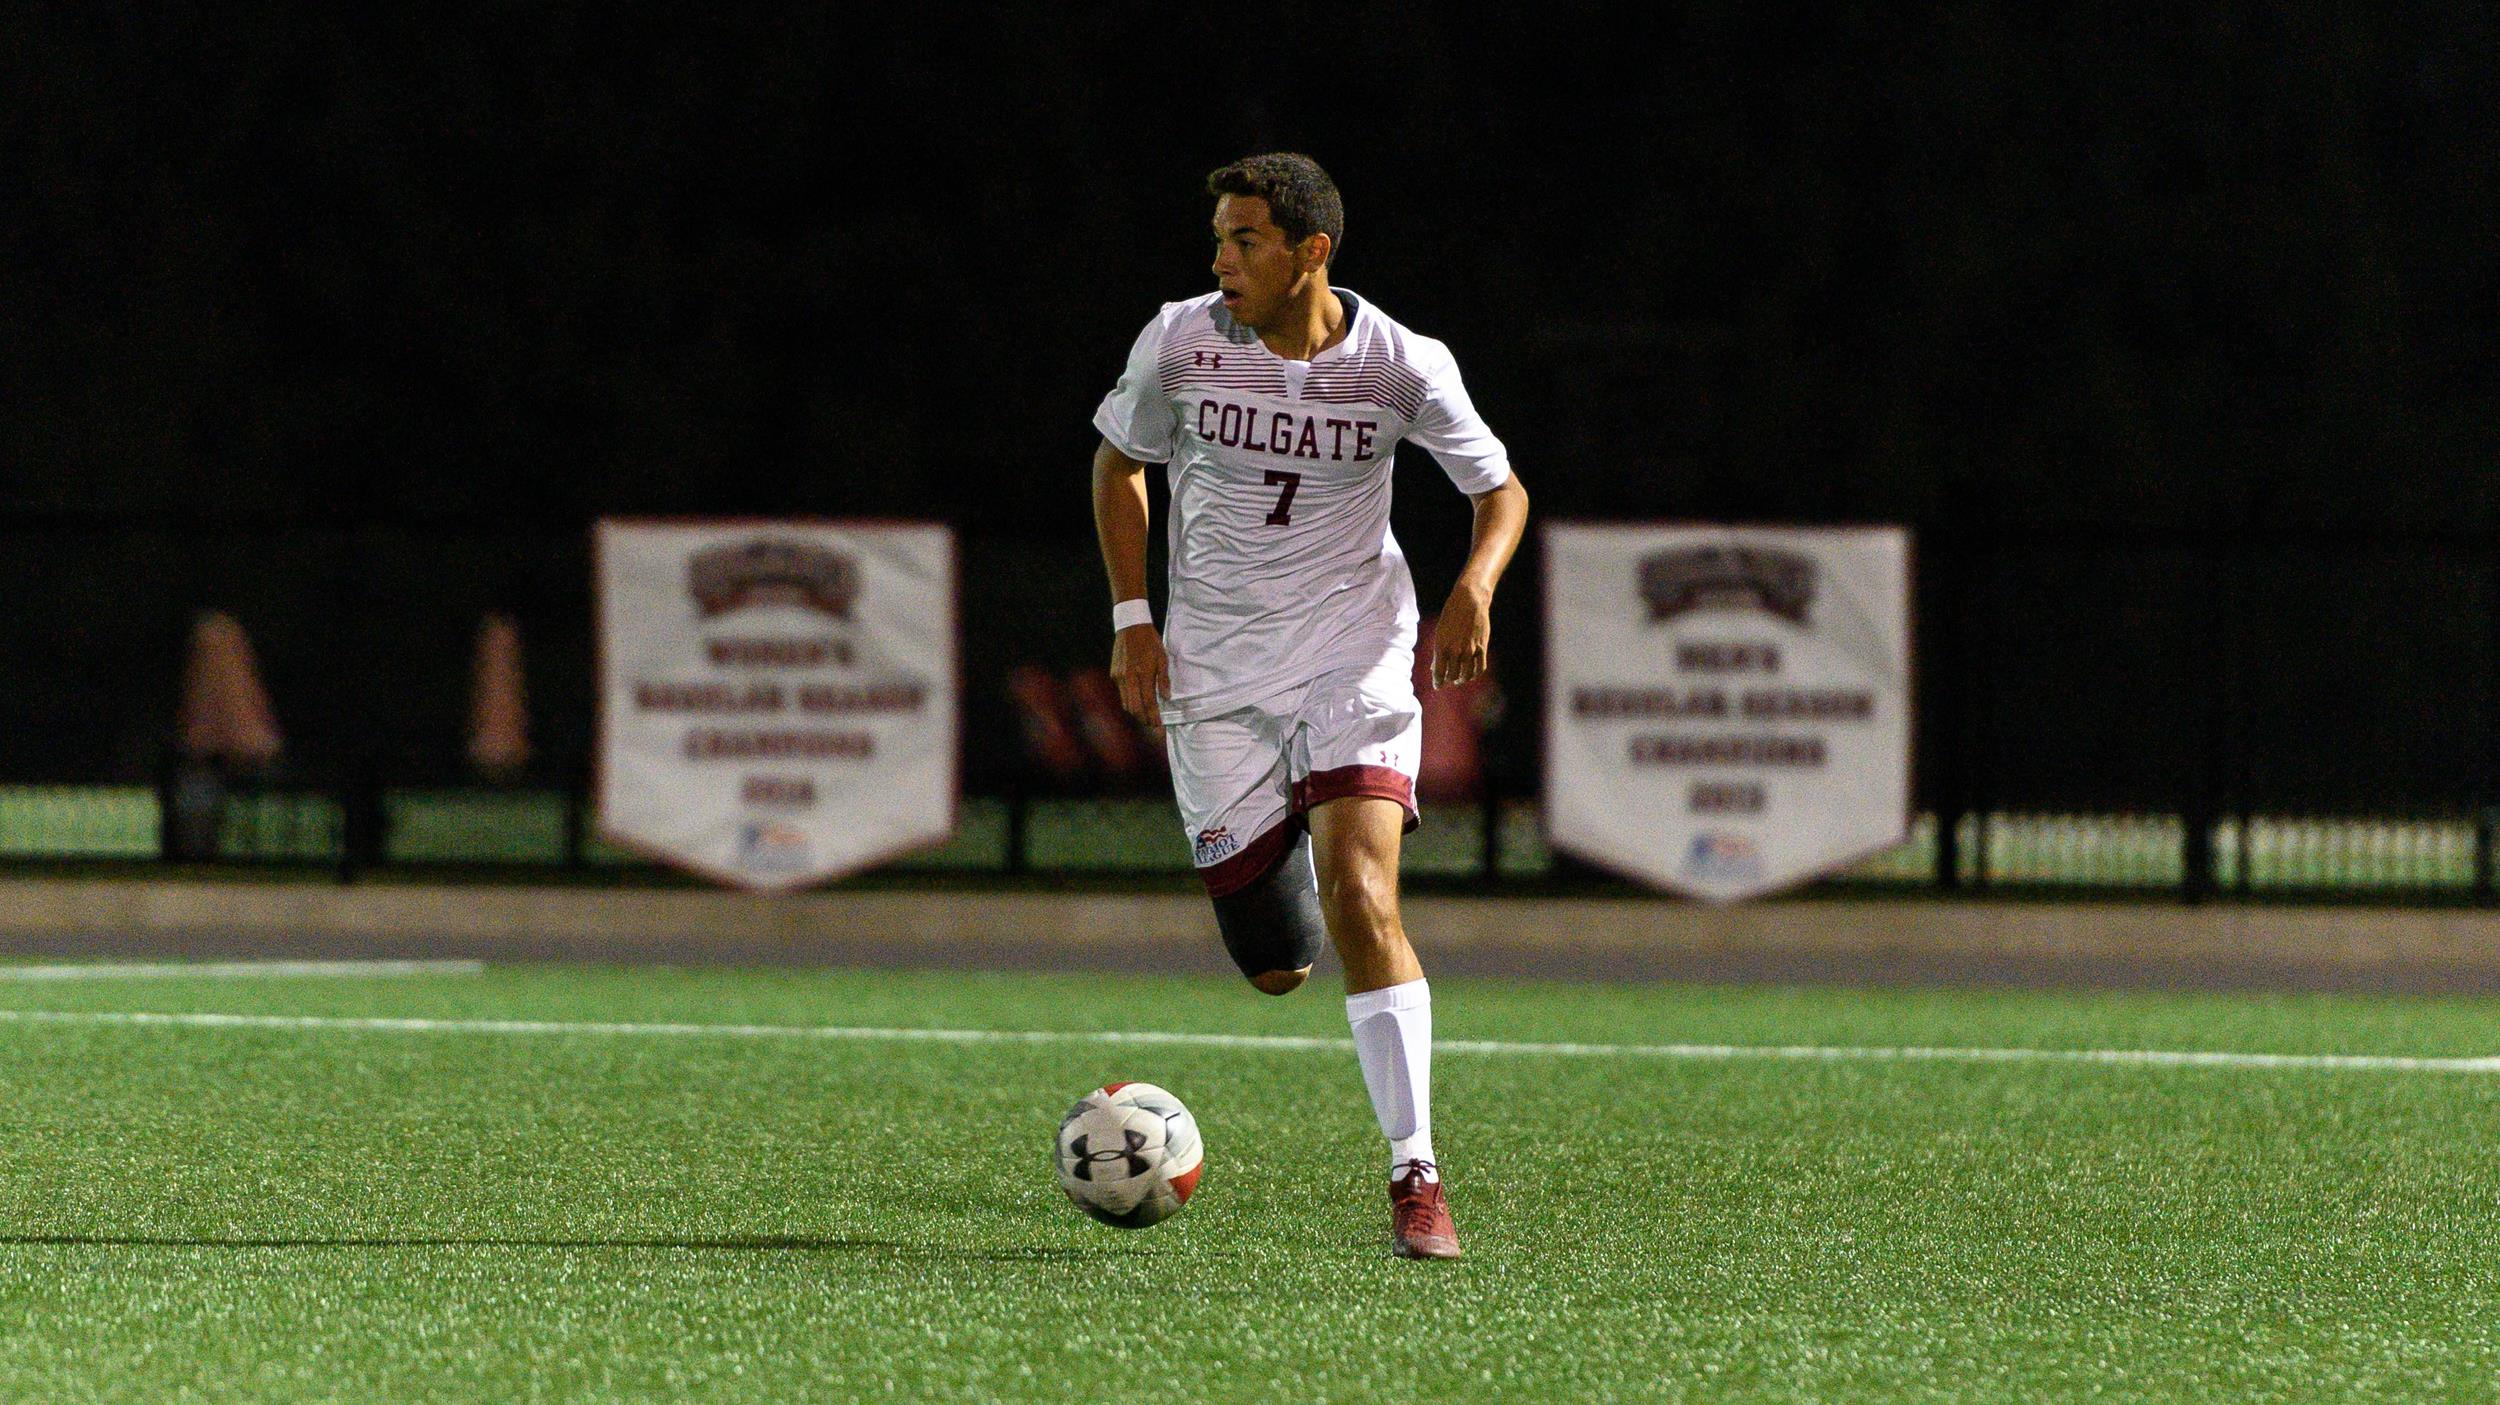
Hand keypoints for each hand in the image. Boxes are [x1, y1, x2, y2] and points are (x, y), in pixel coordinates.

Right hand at [1110, 624, 1169, 738]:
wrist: (1131, 626)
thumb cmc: (1150, 641)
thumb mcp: (1162, 658)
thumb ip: (1163, 679)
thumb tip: (1166, 697)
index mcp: (1143, 673)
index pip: (1148, 702)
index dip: (1153, 716)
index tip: (1159, 725)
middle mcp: (1129, 678)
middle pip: (1134, 707)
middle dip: (1144, 719)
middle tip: (1152, 725)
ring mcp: (1119, 676)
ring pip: (1125, 702)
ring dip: (1135, 712)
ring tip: (1145, 717)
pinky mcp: (1113, 673)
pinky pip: (1121, 693)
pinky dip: (1129, 700)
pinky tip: (1136, 702)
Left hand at [1431, 585, 1491, 688]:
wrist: (1469, 601)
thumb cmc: (1451, 616)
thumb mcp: (1440, 632)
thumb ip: (1439, 651)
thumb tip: (1436, 667)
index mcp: (1441, 646)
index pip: (1439, 672)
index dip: (1438, 682)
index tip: (1437, 685)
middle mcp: (1455, 650)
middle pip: (1452, 675)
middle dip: (1450, 680)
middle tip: (1449, 680)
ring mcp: (1470, 649)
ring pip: (1466, 674)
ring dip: (1462, 679)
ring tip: (1460, 679)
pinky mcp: (1482, 647)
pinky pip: (1480, 668)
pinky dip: (1475, 674)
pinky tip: (1472, 674)